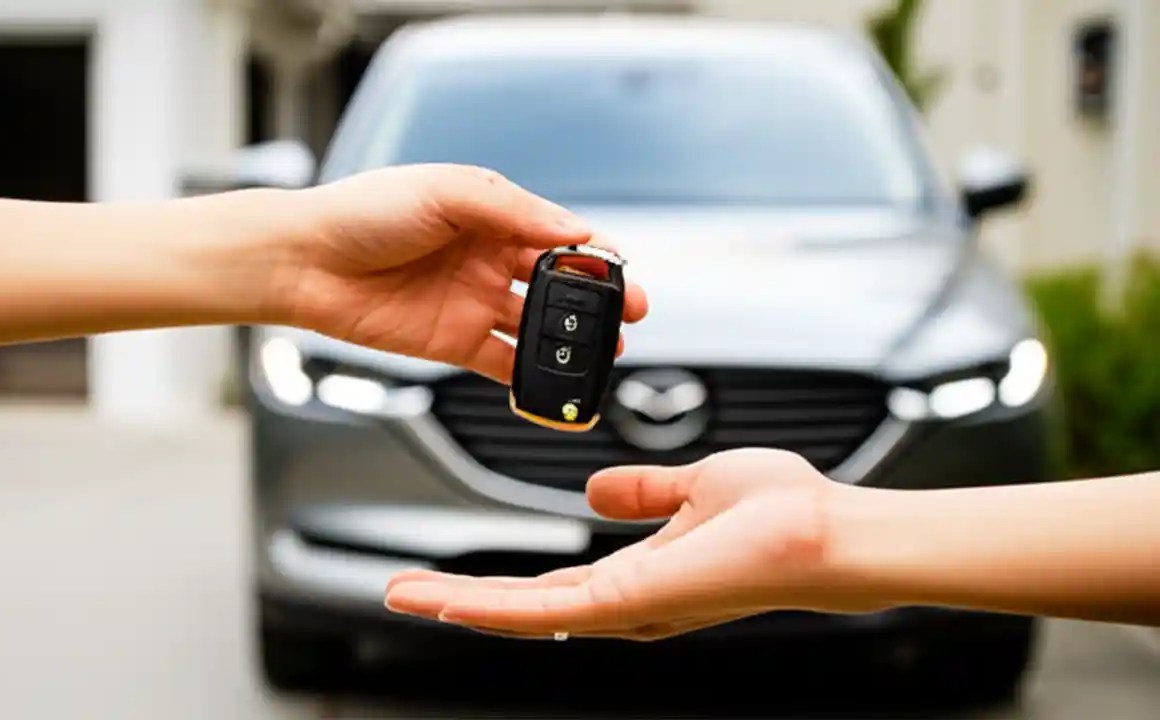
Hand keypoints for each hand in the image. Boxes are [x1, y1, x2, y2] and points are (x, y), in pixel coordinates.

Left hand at [264, 164, 647, 383]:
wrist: (305, 260)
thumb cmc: (366, 211)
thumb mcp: (446, 192)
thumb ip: (513, 211)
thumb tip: (574, 232)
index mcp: (491, 215)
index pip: (557, 235)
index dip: (594, 253)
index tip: (624, 271)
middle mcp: (488, 259)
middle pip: (558, 284)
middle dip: (598, 300)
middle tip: (633, 314)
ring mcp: (473, 302)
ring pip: (538, 326)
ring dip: (572, 340)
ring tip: (607, 353)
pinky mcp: (453, 342)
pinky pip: (503, 362)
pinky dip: (532, 377)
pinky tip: (558, 385)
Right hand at [384, 449, 883, 639]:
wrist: (829, 531)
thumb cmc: (784, 512)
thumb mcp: (694, 487)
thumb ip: (646, 492)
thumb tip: (598, 492)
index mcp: (639, 576)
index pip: (550, 588)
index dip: (496, 584)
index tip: (449, 578)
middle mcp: (627, 603)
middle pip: (526, 607)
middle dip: (461, 601)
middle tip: (402, 592)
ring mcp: (627, 609)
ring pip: (525, 614)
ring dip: (460, 605)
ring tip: (403, 595)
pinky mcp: (633, 603)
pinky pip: (550, 610)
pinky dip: (495, 607)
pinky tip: (451, 601)